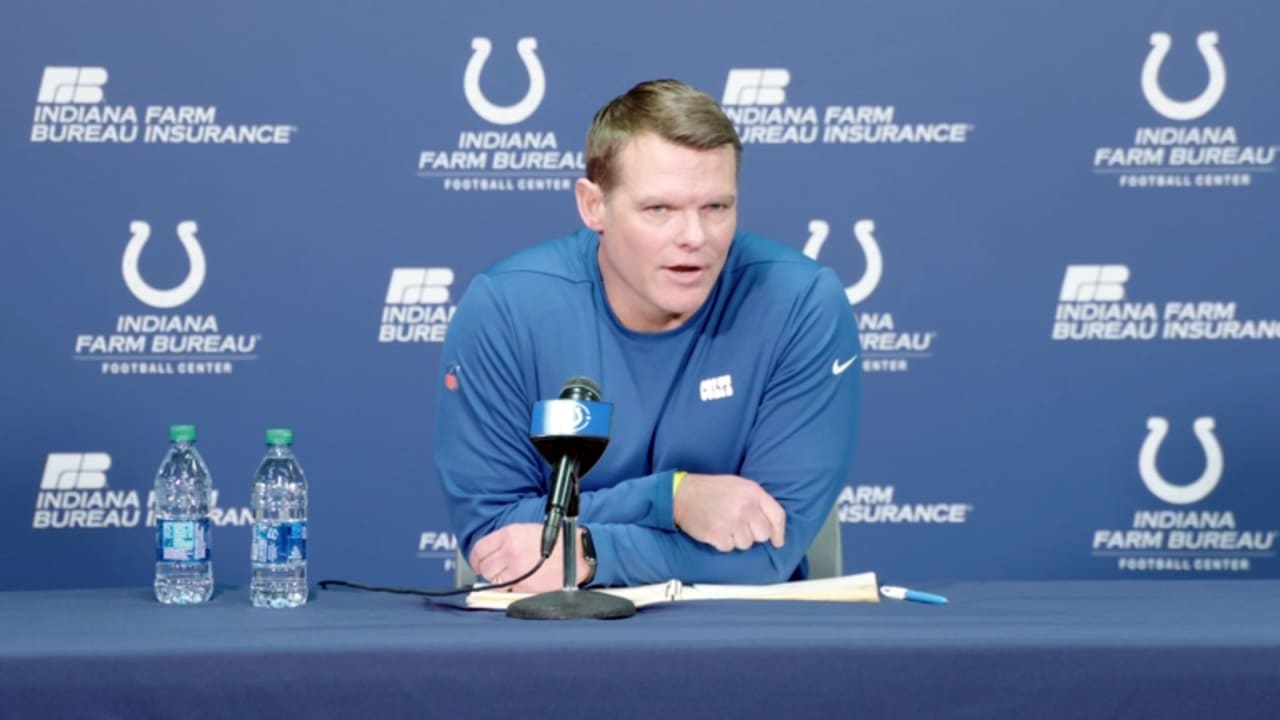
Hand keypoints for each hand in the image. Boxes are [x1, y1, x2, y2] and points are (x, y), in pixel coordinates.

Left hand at [468, 523, 591, 592]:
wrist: (576, 554)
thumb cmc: (555, 542)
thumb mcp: (526, 531)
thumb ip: (505, 541)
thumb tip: (490, 555)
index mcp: (509, 534)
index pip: (479, 549)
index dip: (476, 559)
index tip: (477, 563)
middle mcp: (510, 551)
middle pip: (484, 567)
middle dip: (488, 571)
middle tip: (497, 572)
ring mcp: (516, 570)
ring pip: (492, 581)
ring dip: (498, 582)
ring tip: (510, 578)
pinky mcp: (523, 586)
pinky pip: (506, 591)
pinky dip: (509, 590)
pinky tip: (519, 584)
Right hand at [672, 473, 785, 551]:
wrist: (681, 494)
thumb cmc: (710, 489)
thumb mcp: (738, 485)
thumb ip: (757, 500)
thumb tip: (772, 524)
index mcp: (753, 492)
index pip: (777, 516)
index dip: (779, 532)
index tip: (777, 541)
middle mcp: (745, 507)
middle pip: (763, 534)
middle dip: (753, 534)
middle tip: (740, 526)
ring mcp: (731, 522)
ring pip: (746, 544)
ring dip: (736, 538)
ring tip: (724, 524)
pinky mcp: (718, 535)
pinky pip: (729, 548)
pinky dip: (722, 542)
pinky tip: (715, 530)